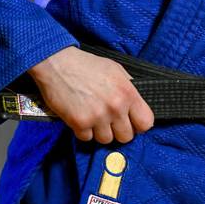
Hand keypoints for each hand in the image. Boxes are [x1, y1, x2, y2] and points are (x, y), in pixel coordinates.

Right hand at [28, 46, 154, 143]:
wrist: (58, 63)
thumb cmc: (87, 65)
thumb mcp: (116, 70)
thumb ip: (128, 88)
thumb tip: (136, 105)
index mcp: (127, 93)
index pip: (146, 123)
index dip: (139, 125)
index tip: (132, 123)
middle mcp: (115, 107)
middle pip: (126, 137)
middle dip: (118, 131)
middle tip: (110, 122)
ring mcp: (97, 116)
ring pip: (106, 140)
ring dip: (100, 132)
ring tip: (93, 117)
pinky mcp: (79, 123)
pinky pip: (87, 138)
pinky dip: (83, 131)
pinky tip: (80, 116)